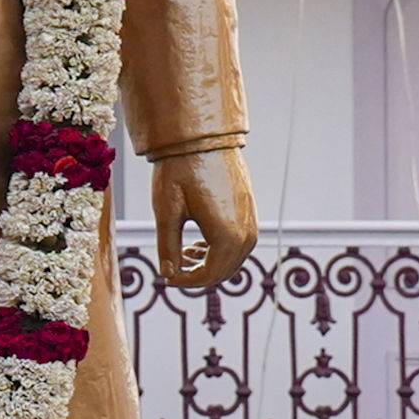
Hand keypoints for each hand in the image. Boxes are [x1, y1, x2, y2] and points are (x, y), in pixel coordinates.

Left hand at [151, 150, 254, 290]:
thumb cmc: (181, 170)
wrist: (203, 137)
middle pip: (224, 272)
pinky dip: (219, 251)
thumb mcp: (167, 211)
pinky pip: (239, 244)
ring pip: (233, 260)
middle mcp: (246, 233)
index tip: (166, 279)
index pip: (209, 276)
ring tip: (184, 253)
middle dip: (197, 276)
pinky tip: (198, 243)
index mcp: (227, 236)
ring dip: (209, 263)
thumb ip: (168, 247)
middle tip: (173, 269)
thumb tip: (168, 275)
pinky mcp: (249, 212)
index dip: (186, 282)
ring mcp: (251, 222)